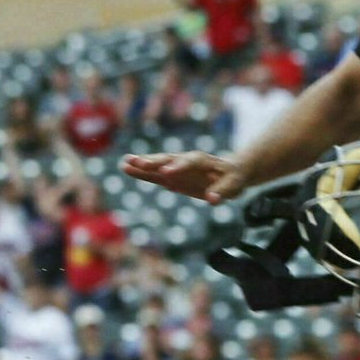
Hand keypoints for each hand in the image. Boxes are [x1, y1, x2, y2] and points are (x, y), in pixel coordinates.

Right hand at [120, 151, 245, 204]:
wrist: (230, 172)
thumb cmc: (234, 178)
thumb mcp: (234, 185)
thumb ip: (223, 191)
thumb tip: (212, 200)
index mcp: (204, 161)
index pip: (190, 162)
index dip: (179, 167)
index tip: (166, 172)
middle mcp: (187, 161)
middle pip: (169, 159)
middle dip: (154, 161)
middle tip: (137, 162)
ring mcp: (178, 168)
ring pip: (159, 165)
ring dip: (142, 164)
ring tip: (125, 163)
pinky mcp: (172, 176)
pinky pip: (155, 174)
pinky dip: (142, 172)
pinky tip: (127, 169)